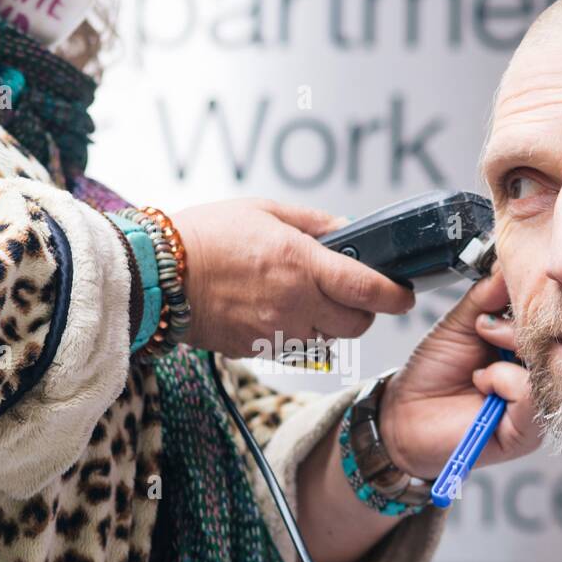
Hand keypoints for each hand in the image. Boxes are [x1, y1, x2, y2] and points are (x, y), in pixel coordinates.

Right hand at [172, 198, 414, 356]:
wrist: (156, 275)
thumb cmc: (206, 235)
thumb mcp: (265, 211)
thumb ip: (314, 223)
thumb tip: (348, 231)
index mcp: (301, 264)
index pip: (369, 290)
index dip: (396, 296)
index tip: (405, 293)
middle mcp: (294, 303)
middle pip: (356, 324)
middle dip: (363, 310)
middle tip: (353, 292)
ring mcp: (276, 332)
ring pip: (328, 339)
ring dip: (330, 323)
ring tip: (308, 298)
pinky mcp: (258, 350)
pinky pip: (296, 347)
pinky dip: (299, 333)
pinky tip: (279, 310)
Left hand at [379, 269, 541, 480]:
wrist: (404, 414)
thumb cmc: (433, 372)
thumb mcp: (462, 322)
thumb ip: (489, 294)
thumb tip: (511, 262)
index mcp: (532, 348)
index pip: (559, 317)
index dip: (538, 299)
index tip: (511, 286)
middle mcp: (543, 376)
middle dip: (523, 322)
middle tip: (485, 325)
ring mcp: (538, 404)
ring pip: (551, 365)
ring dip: (511, 347)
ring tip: (482, 349)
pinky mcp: (526, 431)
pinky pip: (531, 394)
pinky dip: (503, 379)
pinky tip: (482, 382)